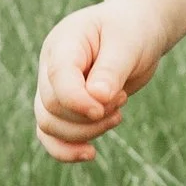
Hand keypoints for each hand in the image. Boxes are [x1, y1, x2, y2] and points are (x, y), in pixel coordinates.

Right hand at [35, 0, 165, 161]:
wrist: (136, 32)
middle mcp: (50, 66)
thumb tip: (98, 98)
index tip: (109, 104)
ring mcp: (52, 88)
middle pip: (52, 107)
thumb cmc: (132, 31)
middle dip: (89, 116)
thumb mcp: (128, 43)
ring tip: (118, 114)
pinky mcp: (63, 107)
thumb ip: (112, 69)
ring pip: (49, 126)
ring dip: (86, 131)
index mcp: (63, 43)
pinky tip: (90, 154)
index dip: (78, 100)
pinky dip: (67, 150)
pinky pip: (50, 136)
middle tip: (121, 99)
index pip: (58, 78)